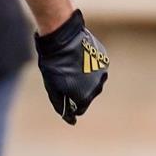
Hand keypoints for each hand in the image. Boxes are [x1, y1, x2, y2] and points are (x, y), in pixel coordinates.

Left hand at [34, 9, 108, 124]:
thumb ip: (60, 103)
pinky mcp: (104, 60)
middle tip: (64, 78)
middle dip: (77, 91)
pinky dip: (88, 67)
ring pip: (93, 82)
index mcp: (83, 97)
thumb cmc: (54, 64)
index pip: (79, 110)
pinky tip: (79, 59)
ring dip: (84, 79)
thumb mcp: (52, 86)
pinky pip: (96, 69)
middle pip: (87, 96)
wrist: (64, 37)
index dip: (70, 106)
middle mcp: (97, 88)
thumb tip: (69, 118)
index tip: (63, 97)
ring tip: (71, 67)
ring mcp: (102, 73)